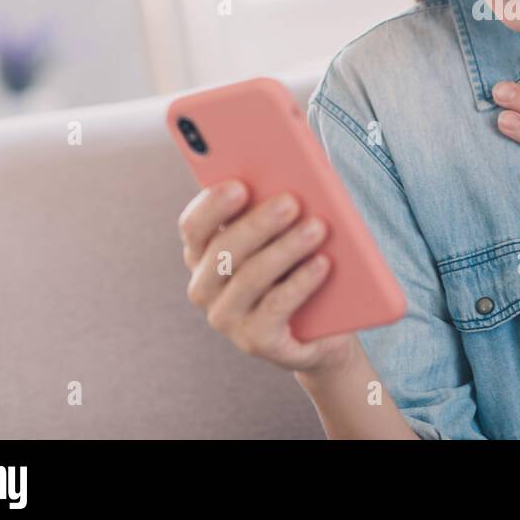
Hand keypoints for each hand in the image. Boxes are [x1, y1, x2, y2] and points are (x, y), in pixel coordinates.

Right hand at [178, 180, 356, 375]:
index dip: (212, 205)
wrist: (324, 328)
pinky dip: (300, 283)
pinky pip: (274, 308)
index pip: (194, 226)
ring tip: (317, 228)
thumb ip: (277, 208)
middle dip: (259, 223)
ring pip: (250, 278)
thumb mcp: (285, 234)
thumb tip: (293, 178)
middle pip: (224, 250)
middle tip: (291, 202)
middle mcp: (205, 287)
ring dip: (286, 249)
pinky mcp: (255, 341)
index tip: (239, 185)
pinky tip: (322, 263)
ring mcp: (227, 318)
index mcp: (204, 253)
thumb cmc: (300, 265)